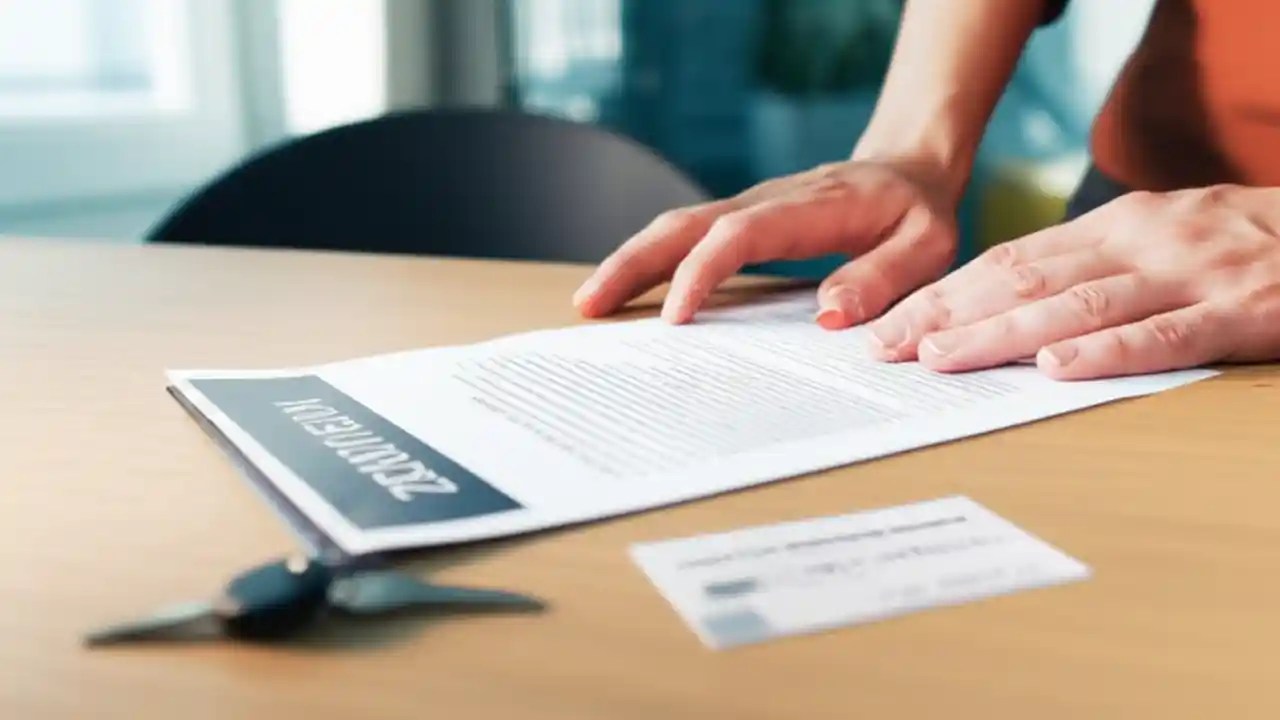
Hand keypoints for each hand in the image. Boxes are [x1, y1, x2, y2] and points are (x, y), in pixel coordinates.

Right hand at [573, 159, 958, 325]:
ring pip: (675, 228)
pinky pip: (686, 239)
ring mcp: (747, 210)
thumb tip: (828, 316)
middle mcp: (766, 202)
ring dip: (628, 262)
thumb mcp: (926, 246)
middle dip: (633, 263)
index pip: (738, 234)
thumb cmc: (915, 214)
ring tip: (589, 304)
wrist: (907, 170)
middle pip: (685, 224)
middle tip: (590, 306)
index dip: (701, 272)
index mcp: (809, 209)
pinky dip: (649, 262)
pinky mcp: (740, 223)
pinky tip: (626, 293)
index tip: (674, 317)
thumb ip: (883, 277)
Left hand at [867, 185, 1279, 378]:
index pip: (1007, 262)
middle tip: (887, 348)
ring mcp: (1187, 273)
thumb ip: (1085, 268)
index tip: (888, 327)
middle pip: (1023, 279)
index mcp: (1112, 226)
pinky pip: (1163, 333)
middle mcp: (1139, 241)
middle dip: (947, 314)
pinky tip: (1054, 367)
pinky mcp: (1238, 309)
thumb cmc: (1234, 247)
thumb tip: (999, 308)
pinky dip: (1105, 351)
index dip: (943, 295)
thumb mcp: (1153, 240)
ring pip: (1078, 304)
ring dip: (1001, 332)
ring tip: (943, 357)